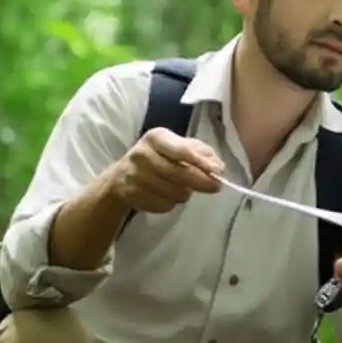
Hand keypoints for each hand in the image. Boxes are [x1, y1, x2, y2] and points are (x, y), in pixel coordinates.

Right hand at [106, 127, 224, 212]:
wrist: (122, 176)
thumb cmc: (160, 157)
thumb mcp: (179, 147)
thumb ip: (203, 154)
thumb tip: (219, 168)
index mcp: (156, 138)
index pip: (181, 150)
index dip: (201, 162)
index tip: (216, 171)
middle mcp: (143, 154)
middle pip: (180, 173)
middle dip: (202, 181)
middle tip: (216, 186)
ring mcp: (136, 176)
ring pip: (175, 192)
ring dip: (185, 193)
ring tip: (183, 187)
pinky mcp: (134, 196)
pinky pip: (165, 204)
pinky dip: (172, 203)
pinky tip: (167, 195)